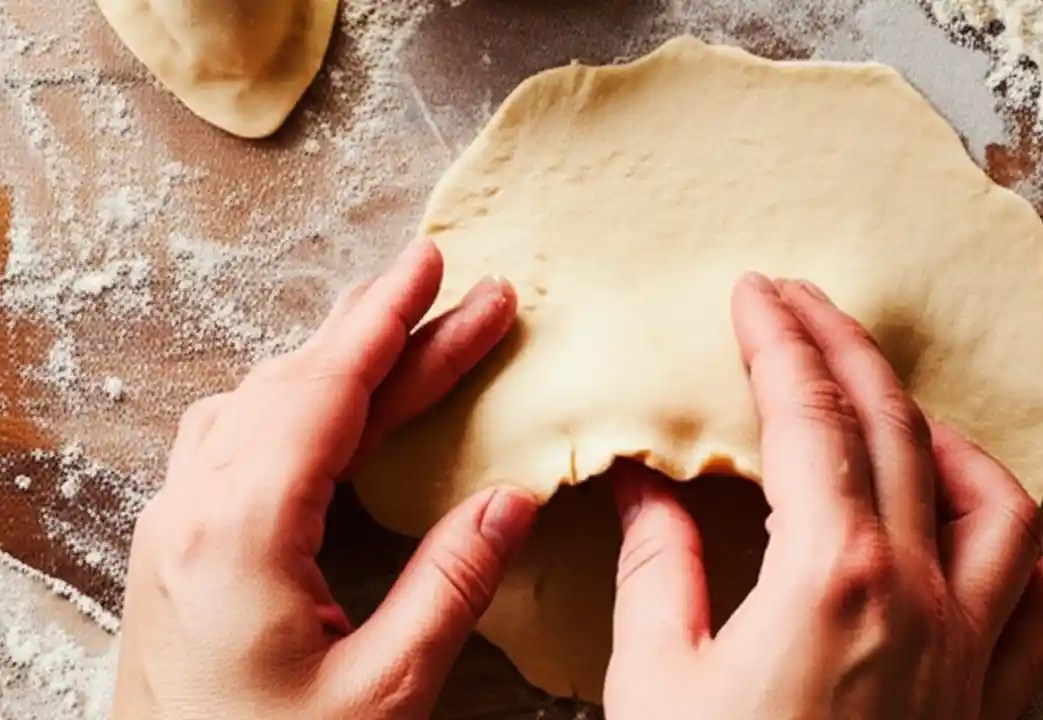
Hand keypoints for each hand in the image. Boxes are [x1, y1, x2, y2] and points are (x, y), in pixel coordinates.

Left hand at [112, 238, 538, 718]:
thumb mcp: (382, 691)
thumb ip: (449, 586)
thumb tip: (511, 500)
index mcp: (240, 533)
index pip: (328, 391)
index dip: (391, 321)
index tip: (436, 265)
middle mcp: (194, 512)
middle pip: (301, 386)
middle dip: (389, 333)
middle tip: (464, 295)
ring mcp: (175, 528)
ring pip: (259, 404)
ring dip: (338, 362)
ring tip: (405, 336)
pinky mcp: (177, 551)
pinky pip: (232, 439)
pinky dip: (293, 402)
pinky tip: (322, 407)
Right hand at [605, 274, 1042, 719]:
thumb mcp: (656, 681)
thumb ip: (658, 568)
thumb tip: (646, 485)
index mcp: (831, 574)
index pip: (808, 413)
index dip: (778, 338)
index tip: (752, 291)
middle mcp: (918, 594)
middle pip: (896, 429)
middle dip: (847, 349)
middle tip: (803, 304)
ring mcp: (967, 650)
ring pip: (999, 508)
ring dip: (950, 442)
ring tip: (902, 416)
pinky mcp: (984, 705)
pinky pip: (1041, 617)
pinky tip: (1042, 553)